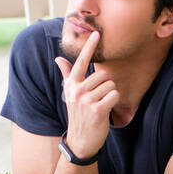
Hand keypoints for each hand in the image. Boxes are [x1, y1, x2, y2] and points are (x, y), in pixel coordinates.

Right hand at [54, 28, 118, 158]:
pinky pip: (114, 95)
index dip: (89, 47)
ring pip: (110, 85)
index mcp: (72, 84)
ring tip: (100, 106)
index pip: (81, 62)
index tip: (96, 33)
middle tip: (97, 100)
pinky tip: (105, 110)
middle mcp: (77, 90)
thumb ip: (67, 75)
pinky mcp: (97, 110)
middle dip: (105, 86)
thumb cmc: (79, 114)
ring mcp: (86, 100)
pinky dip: (114, 101)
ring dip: (109, 95)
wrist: (80, 140)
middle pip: (103, 75)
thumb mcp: (71, 93)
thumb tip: (58, 58)